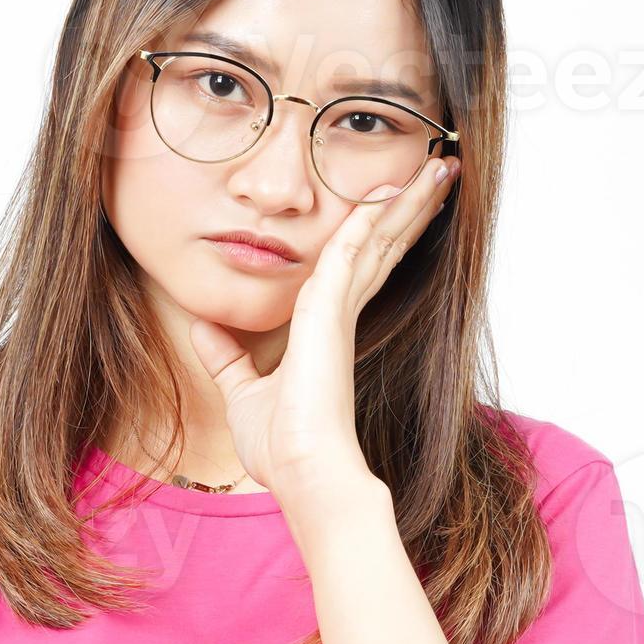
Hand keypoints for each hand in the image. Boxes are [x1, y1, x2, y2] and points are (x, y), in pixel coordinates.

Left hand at [186, 153, 461, 499]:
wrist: (305, 477)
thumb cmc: (283, 447)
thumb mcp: (243, 391)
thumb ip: (228, 358)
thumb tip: (204, 329)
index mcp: (327, 328)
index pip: (363, 264)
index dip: (385, 231)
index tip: (403, 200)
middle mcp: (342, 315)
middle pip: (382, 245)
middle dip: (411, 206)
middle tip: (439, 169)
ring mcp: (340, 313)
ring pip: (377, 239)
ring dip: (406, 200)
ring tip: (437, 166)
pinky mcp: (328, 313)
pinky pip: (348, 250)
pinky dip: (365, 218)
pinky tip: (384, 190)